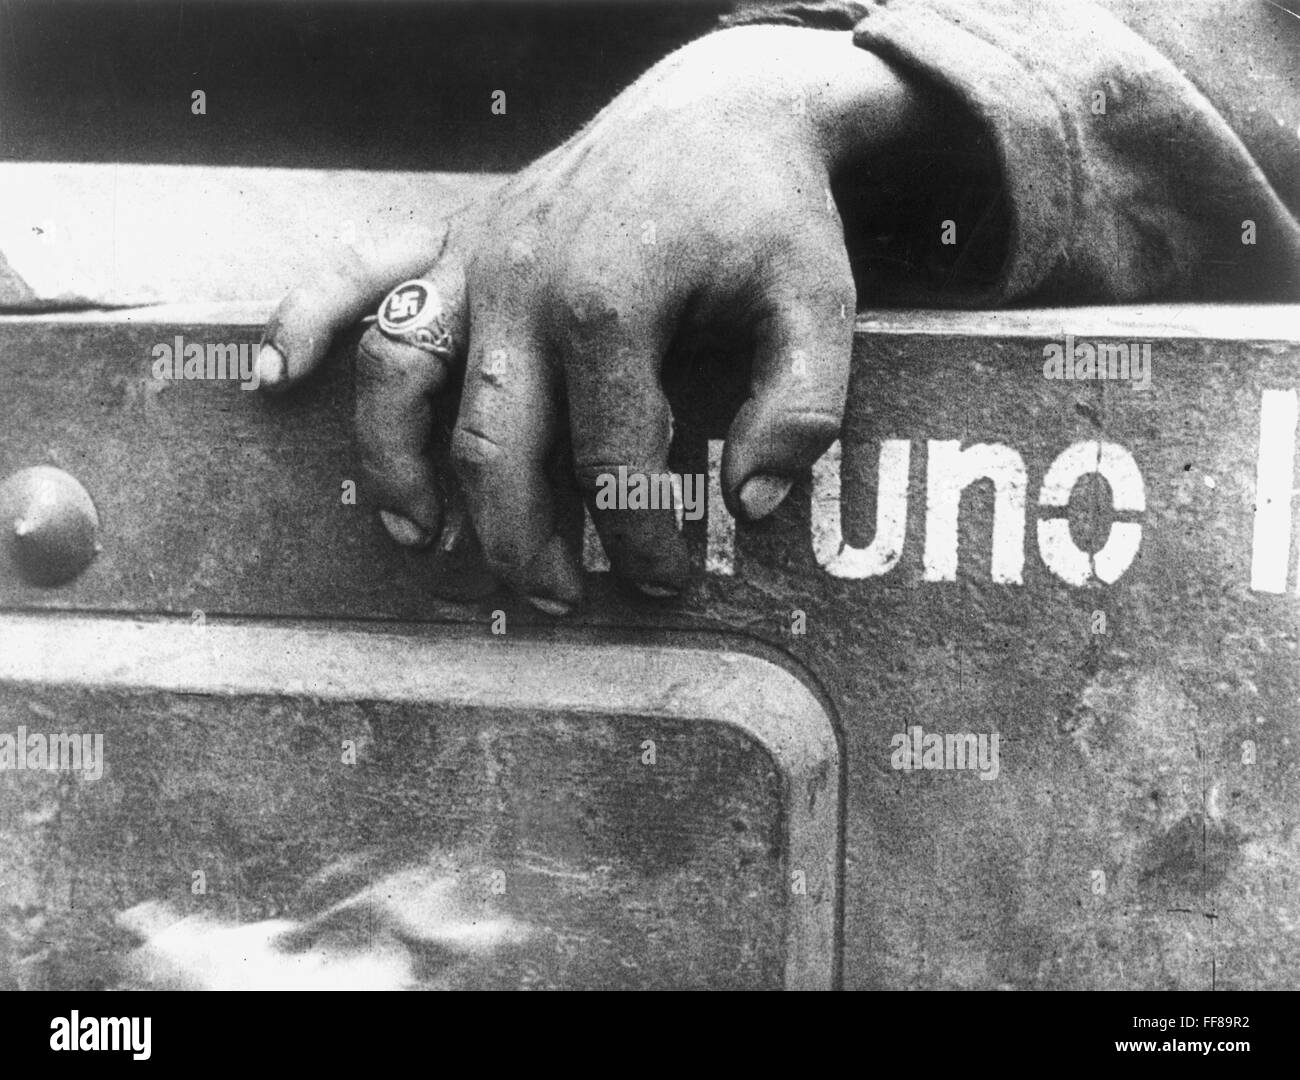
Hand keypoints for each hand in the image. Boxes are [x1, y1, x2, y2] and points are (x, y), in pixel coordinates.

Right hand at [259, 25, 937, 612]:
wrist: (723, 107)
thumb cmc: (770, 214)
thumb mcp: (821, 309)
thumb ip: (799, 412)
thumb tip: (745, 505)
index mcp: (615, 304)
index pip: (611, 461)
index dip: (639, 540)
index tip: (663, 582)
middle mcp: (525, 279)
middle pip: (493, 444)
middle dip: (519, 541)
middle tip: (555, 597)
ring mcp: (479, 251)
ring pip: (403, 375)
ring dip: (398, 466)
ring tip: (421, 539)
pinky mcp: (456, 230)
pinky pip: (360, 273)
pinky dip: (308, 319)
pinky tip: (279, 376)